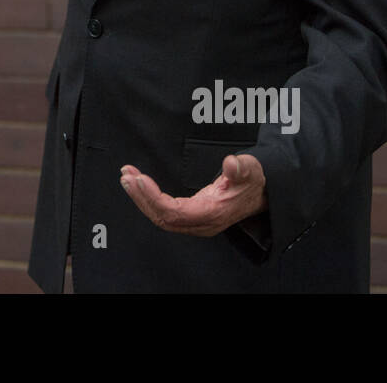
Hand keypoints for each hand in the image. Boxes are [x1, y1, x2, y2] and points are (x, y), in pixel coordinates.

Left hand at [119, 154, 266, 236]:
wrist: (259, 195)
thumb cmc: (252, 182)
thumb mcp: (251, 171)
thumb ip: (241, 168)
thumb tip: (231, 163)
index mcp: (212, 213)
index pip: (175, 212)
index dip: (153, 198)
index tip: (139, 179)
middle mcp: (201, 223)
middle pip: (163, 217)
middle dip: (141, 197)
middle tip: (126, 175)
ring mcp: (195, 223)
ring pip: (161, 218)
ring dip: (142, 198)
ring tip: (127, 178)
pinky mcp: (191, 218)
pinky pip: (165, 214)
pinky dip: (149, 200)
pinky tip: (139, 186)